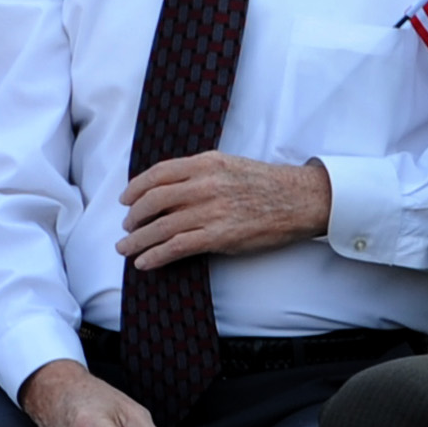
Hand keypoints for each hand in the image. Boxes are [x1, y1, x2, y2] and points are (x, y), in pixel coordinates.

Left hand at [117, 153, 331, 271]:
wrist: (301, 200)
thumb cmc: (269, 184)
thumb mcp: (231, 166)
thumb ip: (201, 173)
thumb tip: (171, 190)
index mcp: (207, 164)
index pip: (158, 174)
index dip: (136, 188)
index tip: (126, 199)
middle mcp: (205, 185)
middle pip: (153, 201)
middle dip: (133, 217)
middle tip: (127, 226)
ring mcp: (211, 211)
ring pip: (160, 227)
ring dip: (137, 240)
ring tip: (126, 248)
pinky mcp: (219, 236)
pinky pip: (176, 247)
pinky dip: (155, 255)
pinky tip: (145, 262)